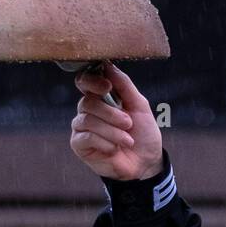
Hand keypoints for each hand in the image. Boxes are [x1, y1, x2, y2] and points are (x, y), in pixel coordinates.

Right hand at [70, 62, 163, 180]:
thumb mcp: (139, 105)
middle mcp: (88, 110)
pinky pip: (86, 137)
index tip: (107, 86)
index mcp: (100, 97)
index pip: (84, 81)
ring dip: (112, 130)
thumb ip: (124, 84)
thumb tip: (107, 64)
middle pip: (87, 102)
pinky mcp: (79, 145)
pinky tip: (114, 149)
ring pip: (87, 120)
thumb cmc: (143, 132)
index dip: (92, 81)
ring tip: (127, 139)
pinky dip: (105, 142)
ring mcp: (81, 127)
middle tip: (129, 123)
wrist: (146, 162)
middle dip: (111, 113)